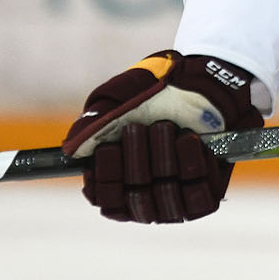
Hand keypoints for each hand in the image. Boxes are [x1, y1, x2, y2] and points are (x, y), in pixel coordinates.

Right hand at [62, 51, 262, 223]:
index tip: (109, 149)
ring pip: (166, 199)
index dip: (107, 177)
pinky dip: (191, 165)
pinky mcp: (206, 192)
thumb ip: (91, 125)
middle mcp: (145, 193)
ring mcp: (176, 196)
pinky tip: (189, 140)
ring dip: (164, 159)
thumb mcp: (115, 100)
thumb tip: (72, 151)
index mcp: (118, 177)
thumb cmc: (152, 91)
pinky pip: (198, 198)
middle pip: (136, 199)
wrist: (198, 80)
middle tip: (139, 128)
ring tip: (167, 127)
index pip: (106, 200)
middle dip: (137, 159)